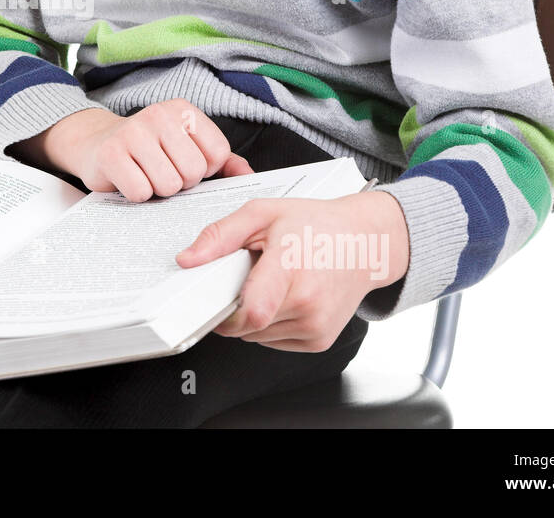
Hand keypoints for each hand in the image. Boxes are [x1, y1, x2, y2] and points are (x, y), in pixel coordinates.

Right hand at [11, 99, 253, 201]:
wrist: (95, 144)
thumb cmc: (147, 151)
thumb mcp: (186, 147)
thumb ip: (222, 161)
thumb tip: (249, 176)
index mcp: (184, 110)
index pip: (218, 155)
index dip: (204, 171)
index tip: (183, 164)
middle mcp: (159, 114)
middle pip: (192, 172)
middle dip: (179, 183)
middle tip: (161, 171)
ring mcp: (133, 131)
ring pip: (167, 185)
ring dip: (157, 190)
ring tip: (144, 174)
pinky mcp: (110, 153)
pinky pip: (140, 192)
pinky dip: (136, 195)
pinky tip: (128, 179)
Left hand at [175, 191, 410, 351]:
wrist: (365, 242)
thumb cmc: (316, 225)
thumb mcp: (263, 213)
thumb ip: (221, 235)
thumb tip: (187, 260)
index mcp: (291, 266)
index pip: (251, 312)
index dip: (224, 314)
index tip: (214, 300)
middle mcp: (308, 302)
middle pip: (247, 326)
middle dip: (235, 306)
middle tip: (250, 277)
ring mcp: (316, 325)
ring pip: (257, 336)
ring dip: (253, 315)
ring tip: (273, 283)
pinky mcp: (320, 340)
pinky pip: (275, 341)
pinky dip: (271, 323)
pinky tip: (286, 297)